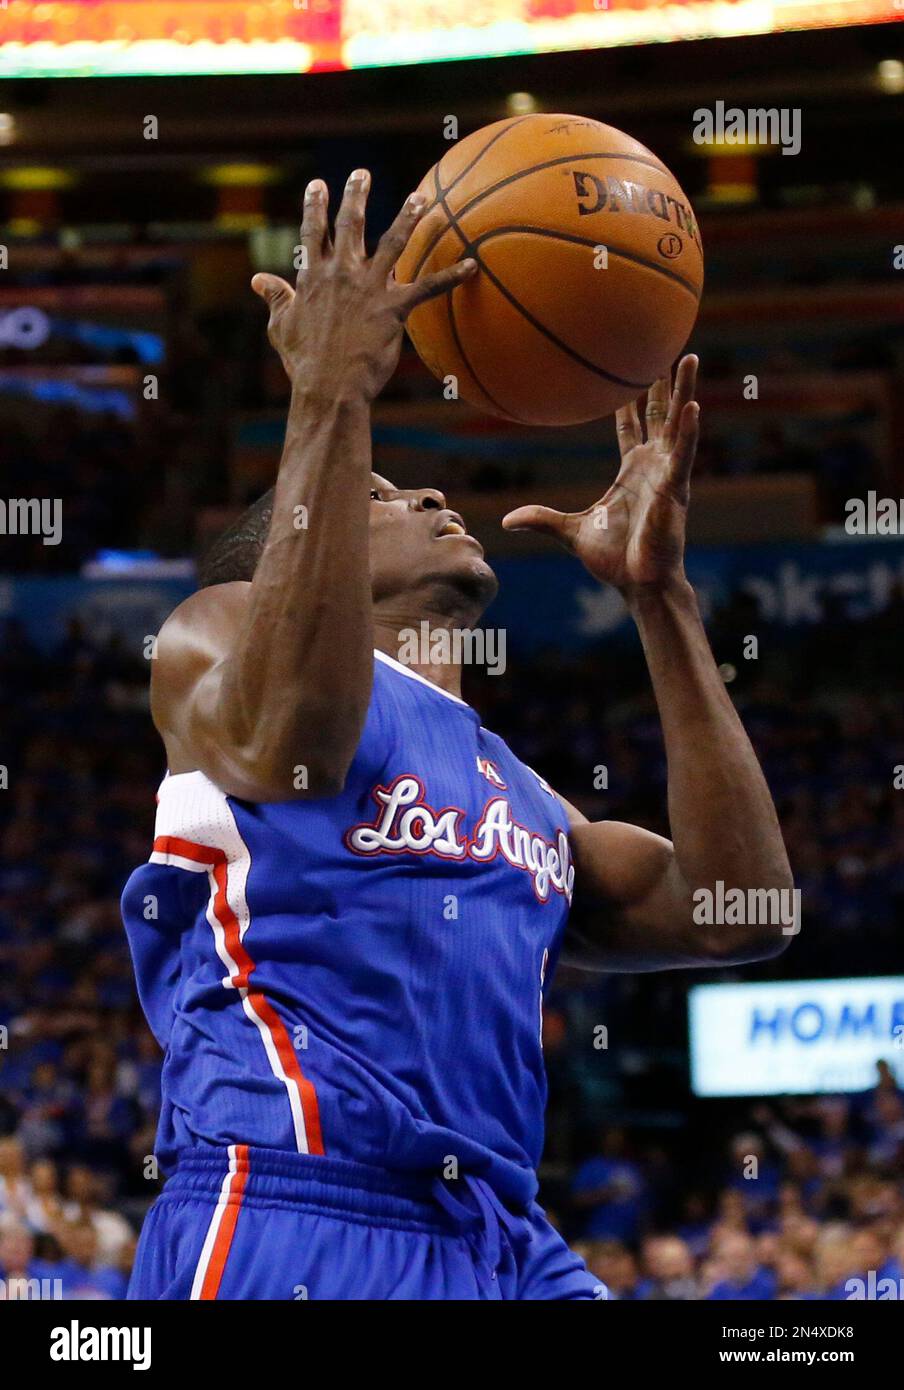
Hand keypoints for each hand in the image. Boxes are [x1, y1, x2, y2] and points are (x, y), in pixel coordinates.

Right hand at [252, 169, 475, 401]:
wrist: (329, 387)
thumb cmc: (304, 362)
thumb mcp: (282, 326)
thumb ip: (276, 298)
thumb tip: (259, 280)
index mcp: (313, 276)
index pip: (313, 233)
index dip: (315, 206)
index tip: (318, 185)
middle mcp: (341, 273)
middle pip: (350, 225)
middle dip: (355, 196)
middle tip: (362, 174)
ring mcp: (369, 287)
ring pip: (392, 242)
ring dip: (408, 217)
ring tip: (420, 197)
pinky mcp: (394, 308)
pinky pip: (429, 286)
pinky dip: (452, 276)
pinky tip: (472, 265)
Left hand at [502, 355, 699, 597]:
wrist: (637, 584)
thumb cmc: (613, 561)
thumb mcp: (569, 532)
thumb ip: (541, 518)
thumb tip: (507, 520)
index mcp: (631, 472)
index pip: (631, 427)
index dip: (630, 400)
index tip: (632, 371)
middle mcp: (653, 467)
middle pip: (660, 415)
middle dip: (664, 384)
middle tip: (668, 348)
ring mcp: (667, 475)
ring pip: (679, 425)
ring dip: (685, 392)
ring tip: (690, 358)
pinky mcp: (676, 491)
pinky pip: (683, 455)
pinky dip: (690, 431)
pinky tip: (694, 406)